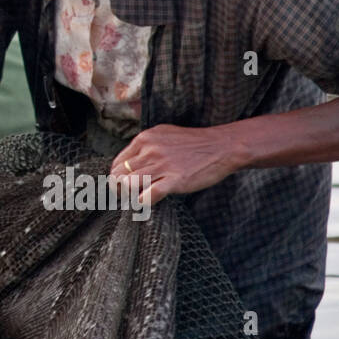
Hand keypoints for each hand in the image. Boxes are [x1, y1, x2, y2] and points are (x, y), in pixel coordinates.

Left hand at [108, 123, 245, 204]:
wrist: (221, 147)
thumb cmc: (194, 143)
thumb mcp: (164, 135)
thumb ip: (146, 146)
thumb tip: (130, 162)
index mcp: (144, 139)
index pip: (117, 162)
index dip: (116, 177)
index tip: (120, 186)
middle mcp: (149, 151)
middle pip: (119, 175)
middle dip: (118, 189)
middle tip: (124, 197)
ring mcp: (162, 165)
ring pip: (129, 185)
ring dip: (128, 197)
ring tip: (134, 200)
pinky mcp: (175, 180)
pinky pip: (149, 195)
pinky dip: (143, 202)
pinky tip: (146, 203)